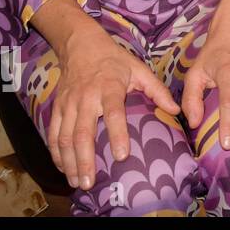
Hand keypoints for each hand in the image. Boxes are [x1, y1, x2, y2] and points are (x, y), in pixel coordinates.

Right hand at [47, 23, 179, 190]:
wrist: (81, 46)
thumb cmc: (115, 61)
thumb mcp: (139, 69)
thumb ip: (157, 90)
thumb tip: (176, 111)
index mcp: (109, 87)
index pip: (113, 113)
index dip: (117, 134)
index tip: (122, 155)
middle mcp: (86, 97)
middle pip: (82, 132)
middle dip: (85, 160)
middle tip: (90, 182)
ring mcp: (68, 104)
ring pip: (64, 137)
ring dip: (69, 162)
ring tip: (77, 182)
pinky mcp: (57, 107)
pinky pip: (53, 133)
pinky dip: (56, 153)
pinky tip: (63, 168)